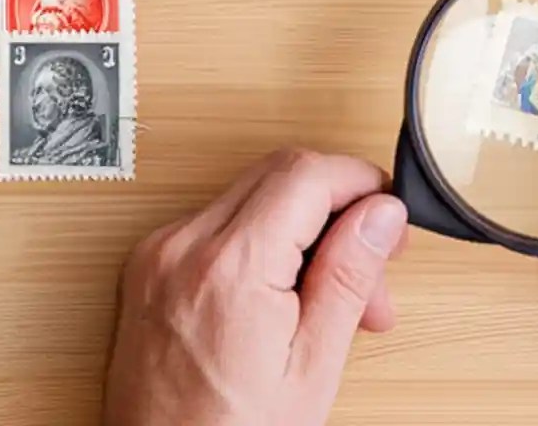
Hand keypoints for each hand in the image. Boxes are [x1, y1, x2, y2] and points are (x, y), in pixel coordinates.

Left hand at [102, 149, 408, 425]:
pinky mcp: (150, 267)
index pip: (308, 174)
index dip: (361, 183)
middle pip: (281, 172)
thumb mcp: (313, 366)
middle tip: (373, 261)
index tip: (387, 215)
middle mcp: (183, 248)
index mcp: (230, 268)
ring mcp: (159, 255)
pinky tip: (290, 293)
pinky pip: (222, 223)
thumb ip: (348, 276)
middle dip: (339, 206)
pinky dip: (265, 242)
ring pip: (254, 194)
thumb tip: (381, 213)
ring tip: (336, 296)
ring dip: (305, 227)